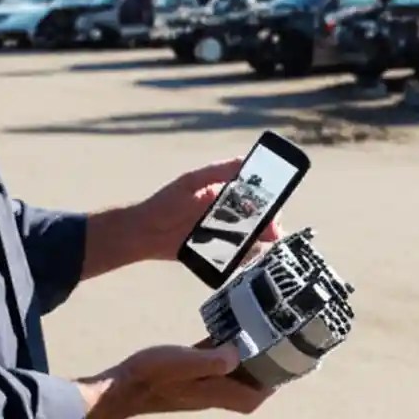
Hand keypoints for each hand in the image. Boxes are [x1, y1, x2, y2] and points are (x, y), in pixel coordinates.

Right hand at [77, 341, 273, 417]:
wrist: (120, 386)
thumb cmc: (150, 375)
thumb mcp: (182, 363)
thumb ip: (211, 360)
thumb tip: (239, 355)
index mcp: (213, 392)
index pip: (251, 397)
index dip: (271, 385)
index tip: (284, 364)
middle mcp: (209, 392)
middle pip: (245, 387)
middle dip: (262, 370)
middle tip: (275, 344)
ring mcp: (197, 384)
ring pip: (229, 374)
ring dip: (244, 360)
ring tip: (256, 334)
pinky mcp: (186, 375)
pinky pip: (212, 364)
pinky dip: (222, 352)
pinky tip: (223, 331)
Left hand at [135, 158, 283, 262]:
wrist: (144, 233)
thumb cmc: (165, 203)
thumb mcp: (191, 182)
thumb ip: (217, 171)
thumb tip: (245, 160)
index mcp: (224, 195)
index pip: (255, 195)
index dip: (269, 200)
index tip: (274, 204)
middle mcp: (227, 215)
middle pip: (259, 220)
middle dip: (269, 224)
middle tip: (271, 230)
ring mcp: (224, 236)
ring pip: (252, 239)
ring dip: (261, 241)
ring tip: (262, 242)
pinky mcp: (217, 255)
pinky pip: (239, 258)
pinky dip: (247, 257)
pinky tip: (249, 255)